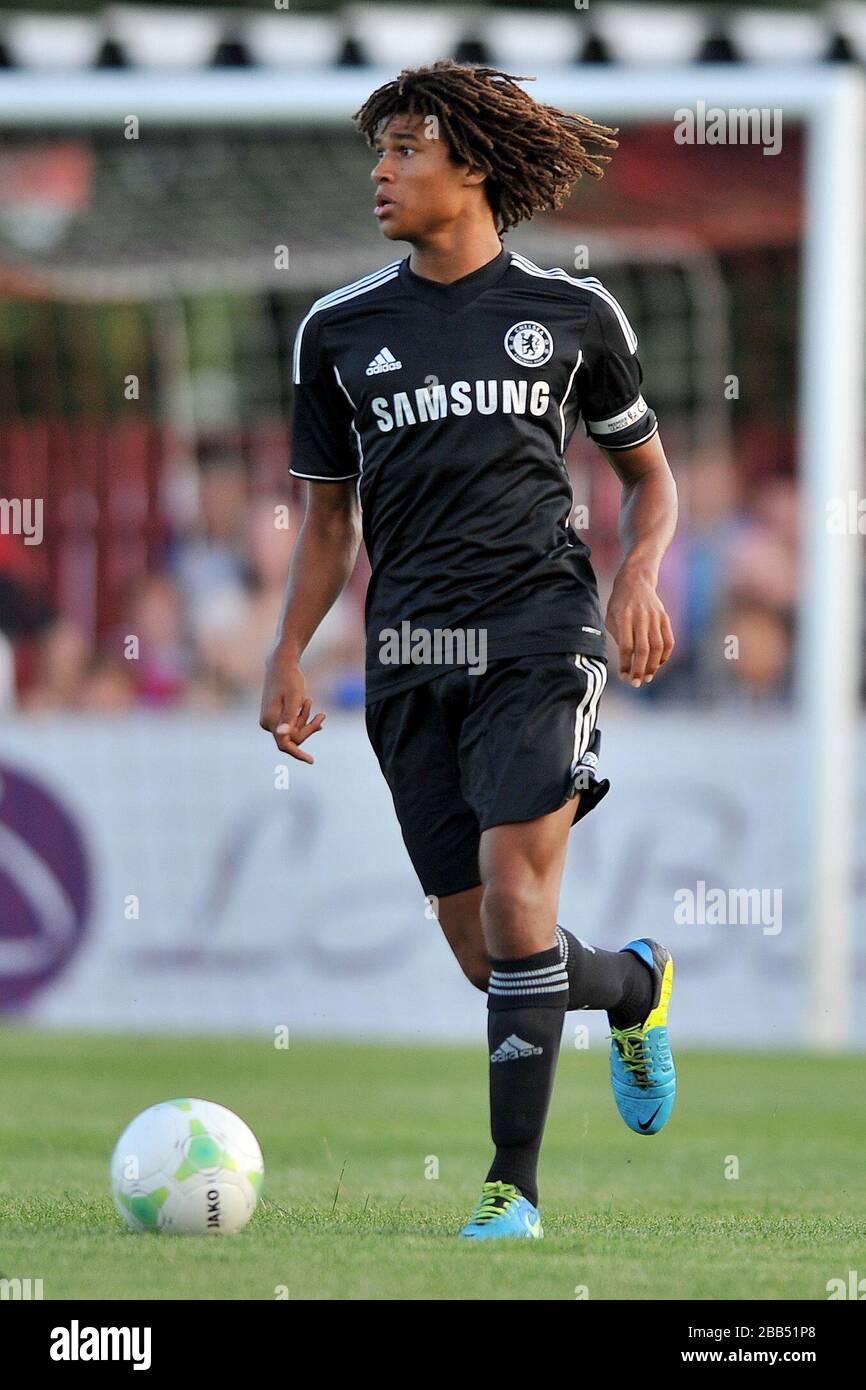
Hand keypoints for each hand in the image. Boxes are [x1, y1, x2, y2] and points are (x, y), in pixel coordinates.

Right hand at [259, 652, 325, 762]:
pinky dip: (302, 719)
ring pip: (293, 731)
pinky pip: (291, 725)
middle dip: (308, 728)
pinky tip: (311, 710)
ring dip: (305, 720)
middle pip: (293, 738)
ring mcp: (270, 720)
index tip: (311, 761)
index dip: (298, 754)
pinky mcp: (275, 716)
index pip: (284, 744)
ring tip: (310, 701)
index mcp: (270, 721)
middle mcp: (267, 723)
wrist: (281, 664)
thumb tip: (283, 735)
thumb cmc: (290, 679)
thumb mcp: (294, 698)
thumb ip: (290, 718)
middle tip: (322, 715)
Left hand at [605, 565, 674, 686]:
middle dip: (639, 669)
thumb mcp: (611, 617)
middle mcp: (641, 618)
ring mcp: (655, 617)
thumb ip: (619, 637)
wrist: (636, 580)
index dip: (626, 664)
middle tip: (636, 683)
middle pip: (643, 649)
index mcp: (624, 618)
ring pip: (658, 647)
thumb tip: (629, 659)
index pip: (626, 646)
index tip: (623, 676)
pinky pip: (668, 640)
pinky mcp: (665, 618)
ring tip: (647, 677)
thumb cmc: (619, 603)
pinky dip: (665, 655)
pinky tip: (658, 664)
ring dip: (653, 665)